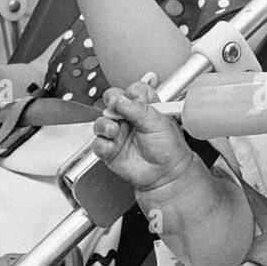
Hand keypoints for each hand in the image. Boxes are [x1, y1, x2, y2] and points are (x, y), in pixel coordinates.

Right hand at [91, 77, 194, 193]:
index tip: (130, 98)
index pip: (132, 91)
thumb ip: (139, 109)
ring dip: (104, 124)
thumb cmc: (169, 149)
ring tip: (114, 130)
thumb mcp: (159, 122)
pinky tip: (111, 146)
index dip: (129, 92)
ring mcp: (119, 134)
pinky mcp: (110, 150)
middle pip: (112, 102)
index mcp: (144, 108)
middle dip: (110, 101)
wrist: (166, 174)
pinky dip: (102, 144)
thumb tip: (121, 99)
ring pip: (101, 122)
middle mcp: (129, 119)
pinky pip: (98, 143)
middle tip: (114, 106)